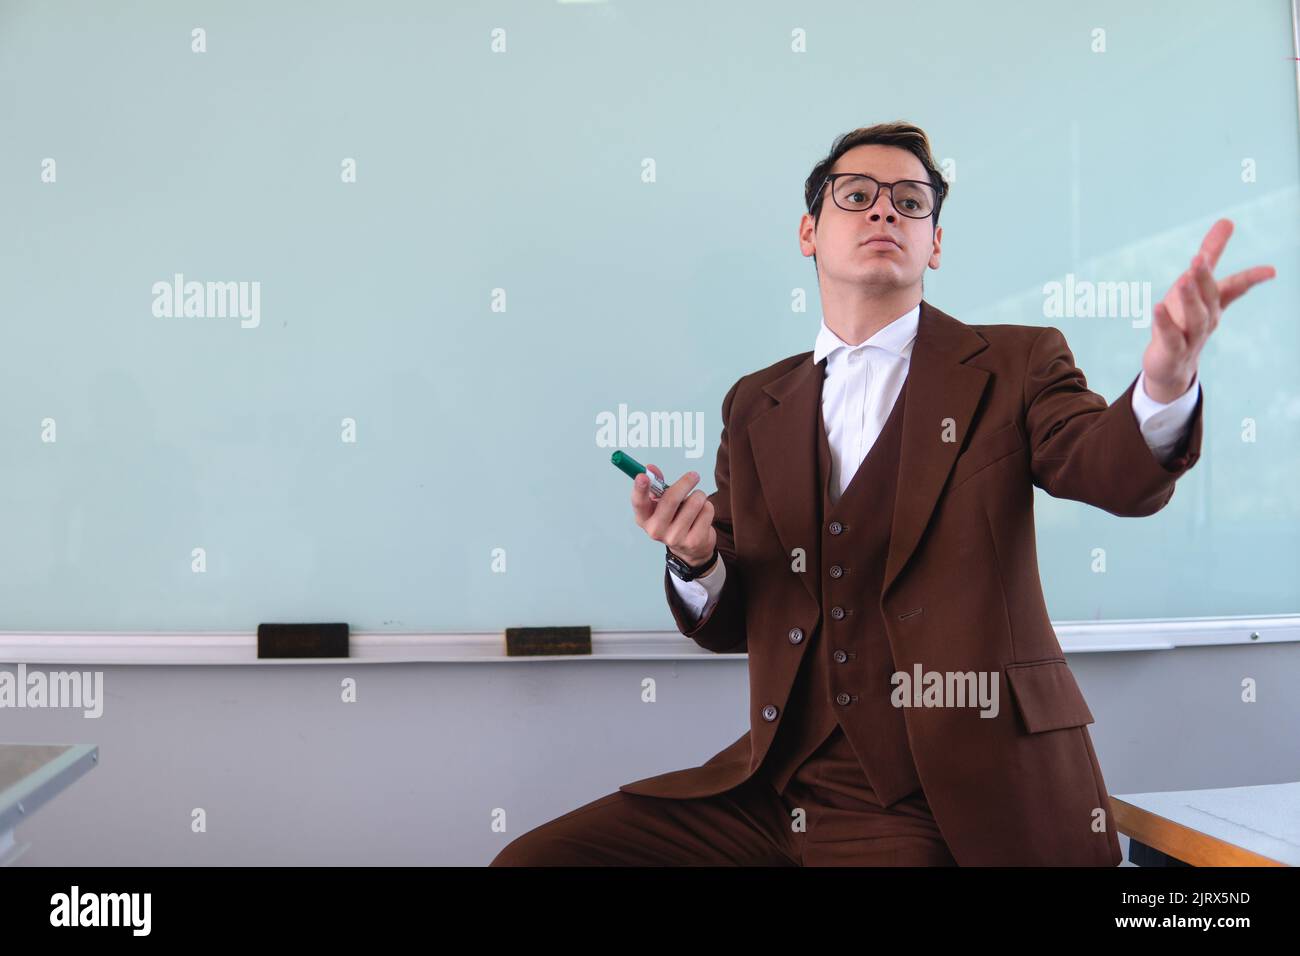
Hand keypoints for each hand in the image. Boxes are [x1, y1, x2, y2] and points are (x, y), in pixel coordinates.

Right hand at [630, 463, 716, 566]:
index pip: (639, 502)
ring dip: (699, 495)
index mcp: (644, 518)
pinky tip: (701, 515)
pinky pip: (706, 511)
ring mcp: (675, 538)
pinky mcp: (694, 541)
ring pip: (694, 502)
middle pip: (671, 499)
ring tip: (696, 502)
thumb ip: (656, 484)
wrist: (689, 548)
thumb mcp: (661, 503)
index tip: (643, 476)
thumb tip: (651, 468)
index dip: (640, 488)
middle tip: (694, 476)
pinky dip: (707, 507)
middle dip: (685, 483)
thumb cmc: (673, 519)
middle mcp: (655, 530)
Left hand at [1142, 218, 1275, 402]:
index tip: (1271, 271)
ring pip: (1195, 318)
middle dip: (1205, 278)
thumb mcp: (1194, 285)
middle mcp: (1206, 319)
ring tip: (1182, 279)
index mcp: (1213, 303)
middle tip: (1198, 258)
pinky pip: (1170, 338)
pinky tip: (1156, 308)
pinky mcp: (1171, 352)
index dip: (1251, 278)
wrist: (1170, 366)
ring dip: (1190, 299)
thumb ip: (1211, 255)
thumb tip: (1227, 221)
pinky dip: (1164, 324)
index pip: (1234, 288)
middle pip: (1210, 298)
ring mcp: (1191, 337)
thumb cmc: (1182, 319)